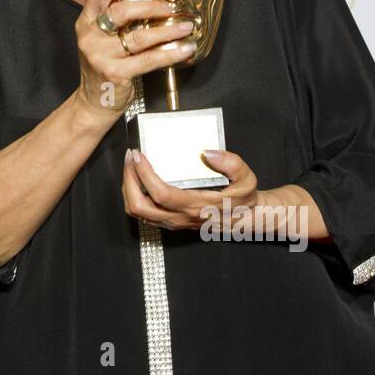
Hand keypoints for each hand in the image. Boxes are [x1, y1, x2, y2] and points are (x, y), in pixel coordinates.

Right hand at [73, 0, 197, 119]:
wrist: (94, 102)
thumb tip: (151, 2)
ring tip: (185, 27)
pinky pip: (149, 59)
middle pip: (121, 12)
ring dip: (167, 30)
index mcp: (85, 23)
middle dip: (151, 7)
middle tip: (170, 7)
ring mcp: (101, 56)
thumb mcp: (100, 39)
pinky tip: (184, 49)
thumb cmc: (102, 67)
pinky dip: (170, 53)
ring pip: (139, 37)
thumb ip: (115, 22)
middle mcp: (89, 37)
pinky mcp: (115, 73)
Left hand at [121, 148, 258, 231]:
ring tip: (131, 166)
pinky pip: (142, 213)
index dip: (145, 175)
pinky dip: (133, 195)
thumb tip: (208, 153)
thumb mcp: (246, 179)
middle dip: (128, 180)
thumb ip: (232, 164)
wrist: (243, 220)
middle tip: (130, 158)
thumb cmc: (241, 200)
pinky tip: (137, 178)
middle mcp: (180, 217)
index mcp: (196, 206)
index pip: (161, 194)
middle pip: (139, 206)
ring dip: (128, 188)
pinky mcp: (169, 222)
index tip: (139, 155)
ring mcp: (173, 221)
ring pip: (137, 212)